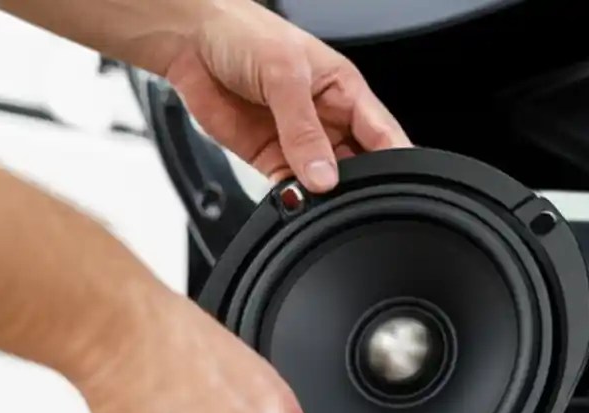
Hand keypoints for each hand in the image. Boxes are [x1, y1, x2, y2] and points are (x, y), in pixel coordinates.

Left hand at [163, 0, 410, 192]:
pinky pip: (290, 189)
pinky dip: (293, 201)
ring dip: (323, 196)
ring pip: (325, 183)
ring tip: (317, 199)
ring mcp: (299, 142)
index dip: (397, 161)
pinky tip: (293, 202)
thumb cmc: (243, 34)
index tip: (398, 187)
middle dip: (357, 185)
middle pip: (359, 165)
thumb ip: (303, 129)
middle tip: (348, 196)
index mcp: (345, 92)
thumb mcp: (283, 74)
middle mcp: (327, 120)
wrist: (190, 40)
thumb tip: (323, 175)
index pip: (383, 134)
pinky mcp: (271, 158)